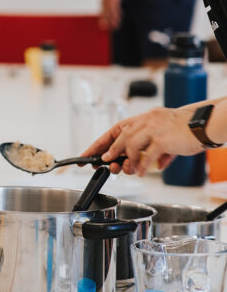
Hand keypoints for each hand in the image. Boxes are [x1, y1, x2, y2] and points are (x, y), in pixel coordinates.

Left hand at [81, 107, 201, 176]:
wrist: (204, 124)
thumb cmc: (185, 130)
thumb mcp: (164, 135)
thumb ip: (154, 149)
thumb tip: (151, 166)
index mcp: (142, 119)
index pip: (115, 131)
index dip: (100, 143)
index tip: (87, 155)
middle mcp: (145, 121)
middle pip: (119, 138)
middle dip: (108, 153)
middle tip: (106, 165)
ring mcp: (152, 130)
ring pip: (129, 146)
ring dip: (126, 161)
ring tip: (128, 170)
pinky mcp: (161, 140)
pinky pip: (146, 156)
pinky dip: (141, 166)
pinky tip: (140, 172)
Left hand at [99, 0, 131, 30]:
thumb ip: (114, 2)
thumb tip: (114, 10)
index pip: (102, 12)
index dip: (103, 20)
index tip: (105, 28)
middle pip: (105, 13)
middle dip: (107, 22)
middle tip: (111, 29)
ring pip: (110, 11)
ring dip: (113, 19)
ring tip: (116, 25)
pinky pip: (115, 6)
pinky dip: (117, 12)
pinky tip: (120, 17)